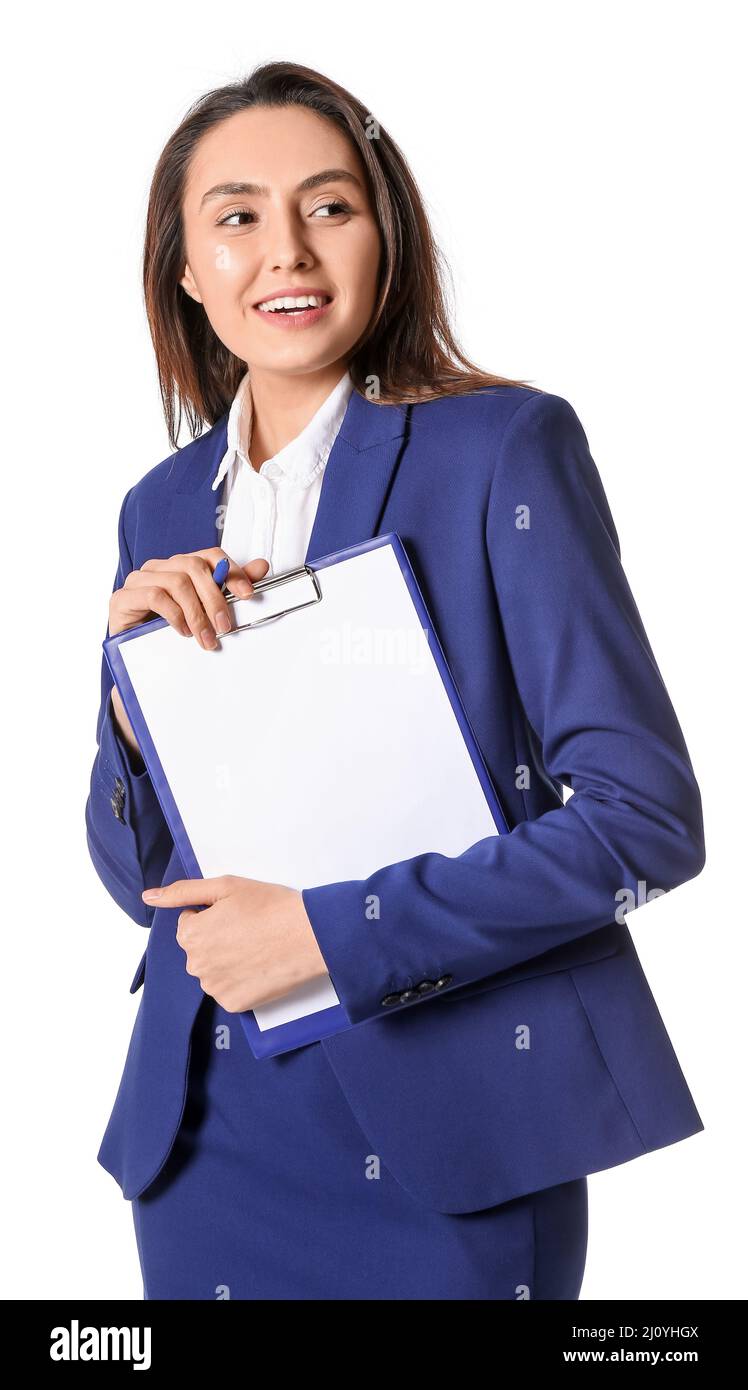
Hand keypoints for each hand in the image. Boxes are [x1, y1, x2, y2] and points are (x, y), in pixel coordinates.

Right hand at [108, 548, 269, 756]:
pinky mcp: (123, 598)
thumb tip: (261, 566)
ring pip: (176, 582)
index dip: (231, 572)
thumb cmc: (171, 631)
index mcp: (180, 565)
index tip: (248, 595)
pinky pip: (154, 596)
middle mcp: (159, 567)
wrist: (138, 659)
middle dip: (215, 598)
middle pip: (193, 567)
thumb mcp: (205, 611)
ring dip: (196, 613)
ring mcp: (138, 580)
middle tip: (226, 626)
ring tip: (205, 637)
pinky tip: (182, 631)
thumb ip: (230, 587)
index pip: (210, 556)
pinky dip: (174, 614)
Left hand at [141, 875, 329, 1011]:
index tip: (237, 912)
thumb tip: (148, 897)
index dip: (213, 914)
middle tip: (249, 928)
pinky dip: (241, 980)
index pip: (190, 923)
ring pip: (214, 970)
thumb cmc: (270, 906)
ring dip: (228, 960)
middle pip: (199, 949)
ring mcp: (215, 988)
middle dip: (217, 938)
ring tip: (257, 946)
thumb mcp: (225, 886)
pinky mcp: (235, 1004)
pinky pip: (229, 990)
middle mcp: (196, 965)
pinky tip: (259, 966)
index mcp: (190, 935)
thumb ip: (183, 892)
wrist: (309, 935)